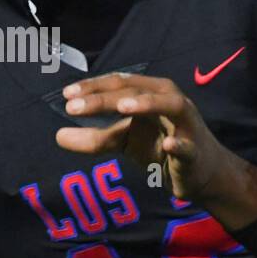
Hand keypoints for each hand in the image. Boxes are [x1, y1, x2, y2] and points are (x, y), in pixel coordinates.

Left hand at [55, 72, 256, 229]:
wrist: (199, 174)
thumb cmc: (160, 147)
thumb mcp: (123, 141)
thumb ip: (94, 138)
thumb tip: (57, 136)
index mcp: (149, 93)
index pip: (118, 83)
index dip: (92, 87)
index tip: (66, 95)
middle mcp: (168, 100)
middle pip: (134, 91)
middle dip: (103, 97)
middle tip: (73, 106)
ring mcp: (184, 123)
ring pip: (169, 105)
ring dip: (146, 103)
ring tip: (122, 107)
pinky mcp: (194, 150)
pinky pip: (187, 146)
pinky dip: (178, 144)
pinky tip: (167, 146)